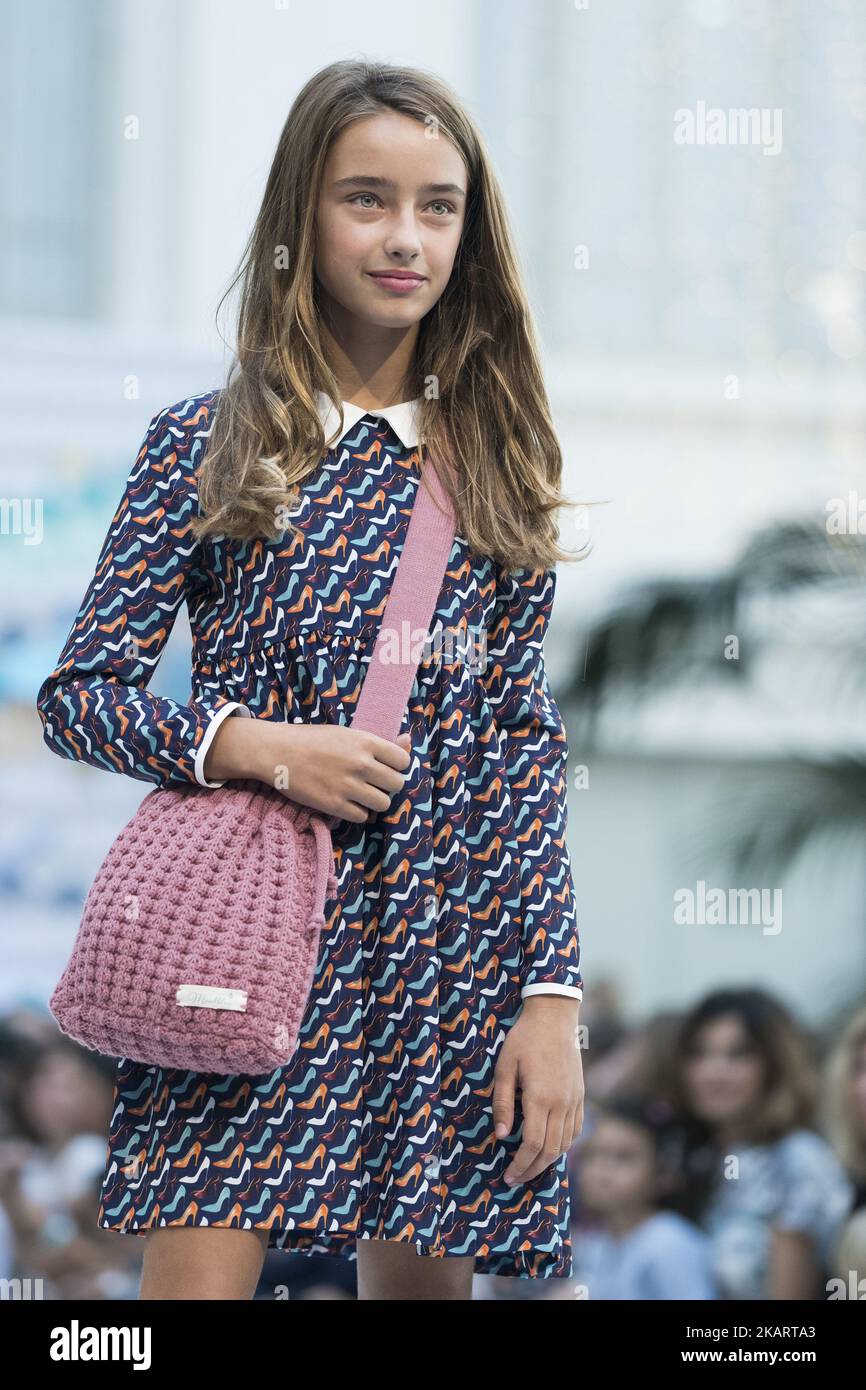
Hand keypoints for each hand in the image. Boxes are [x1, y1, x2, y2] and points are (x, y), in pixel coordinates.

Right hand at [205, 714, 412, 823]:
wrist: (278, 752)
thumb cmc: (313, 740)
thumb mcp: (348, 734)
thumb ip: (379, 742)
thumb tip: (407, 742)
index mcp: (366, 742)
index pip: (403, 761)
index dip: (397, 766)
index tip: (386, 767)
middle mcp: (361, 764)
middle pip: (397, 784)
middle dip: (387, 785)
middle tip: (372, 782)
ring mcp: (349, 786)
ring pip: (383, 803)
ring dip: (375, 801)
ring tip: (360, 794)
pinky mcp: (335, 805)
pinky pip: (363, 817)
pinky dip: (358, 812)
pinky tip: (347, 803)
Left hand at [492, 995, 583, 1185]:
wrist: (554, 1017)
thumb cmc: (524, 1039)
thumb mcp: (504, 1067)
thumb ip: (502, 1103)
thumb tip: (501, 1135)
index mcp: (540, 1097)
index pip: (532, 1144)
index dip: (520, 1165)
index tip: (507, 1176)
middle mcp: (562, 1103)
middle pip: (550, 1150)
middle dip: (532, 1170)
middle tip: (515, 1179)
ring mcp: (574, 1100)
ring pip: (565, 1143)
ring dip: (547, 1160)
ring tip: (529, 1167)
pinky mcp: (580, 1095)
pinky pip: (575, 1130)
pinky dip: (563, 1145)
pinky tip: (550, 1147)